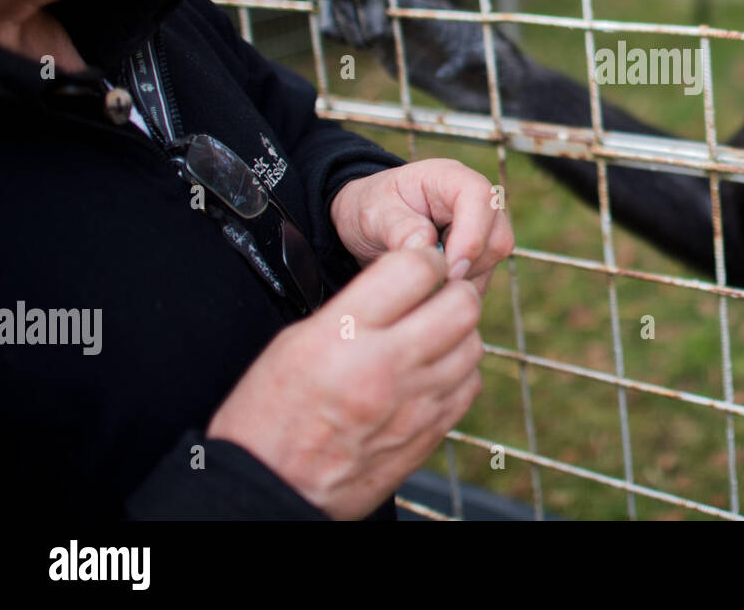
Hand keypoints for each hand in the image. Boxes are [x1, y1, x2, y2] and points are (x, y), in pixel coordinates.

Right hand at [206, 248, 483, 519]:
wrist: (270, 487)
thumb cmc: (270, 414)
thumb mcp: (296, 341)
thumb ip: (356, 307)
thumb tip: (405, 282)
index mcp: (344, 334)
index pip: (416, 269)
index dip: (424, 258)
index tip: (421, 263)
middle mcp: (386, 367)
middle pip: (462, 306)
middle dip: (454, 290)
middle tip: (438, 294)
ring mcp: (413, 404)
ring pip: (473, 346)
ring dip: (459, 333)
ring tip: (434, 334)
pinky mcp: (427, 435)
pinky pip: (468, 387)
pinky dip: (459, 373)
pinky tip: (434, 372)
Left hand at [330, 160, 512, 296]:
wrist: (366, 224)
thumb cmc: (370, 208)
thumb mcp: (373, 213)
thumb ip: (399, 228)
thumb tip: (426, 249)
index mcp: (449, 178)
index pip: (480, 198)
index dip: (472, 235)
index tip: (449, 270)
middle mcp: (474, 202)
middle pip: (497, 236)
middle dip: (468, 265)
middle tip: (431, 282)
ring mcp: (479, 230)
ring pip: (492, 263)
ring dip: (462, 280)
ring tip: (423, 282)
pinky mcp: (477, 256)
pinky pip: (482, 279)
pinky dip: (458, 292)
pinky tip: (429, 290)